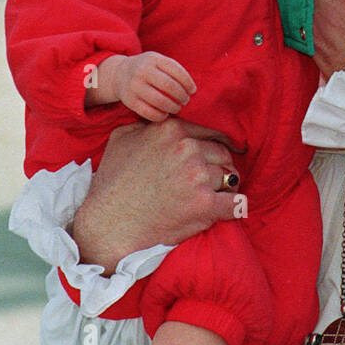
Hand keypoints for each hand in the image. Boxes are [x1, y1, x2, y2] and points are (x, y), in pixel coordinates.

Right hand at [71, 119, 242, 273]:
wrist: (108, 226)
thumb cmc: (112, 184)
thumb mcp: (122, 138)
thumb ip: (149, 123)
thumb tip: (166, 118)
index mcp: (171, 130)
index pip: (209, 134)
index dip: (211, 149)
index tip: (213, 160)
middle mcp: (187, 148)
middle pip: (223, 154)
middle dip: (219, 167)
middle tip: (210, 182)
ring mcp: (197, 175)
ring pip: (230, 176)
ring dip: (225, 187)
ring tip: (213, 197)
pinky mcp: (204, 204)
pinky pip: (235, 202)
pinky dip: (234, 207)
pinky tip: (229, 210)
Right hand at [99, 52, 195, 120]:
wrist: (119, 73)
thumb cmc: (147, 69)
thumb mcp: (158, 61)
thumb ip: (173, 70)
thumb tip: (192, 89)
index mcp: (153, 59)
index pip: (176, 71)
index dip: (188, 82)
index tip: (193, 91)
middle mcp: (142, 71)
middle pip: (169, 86)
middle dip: (182, 96)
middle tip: (185, 101)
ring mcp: (134, 86)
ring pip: (159, 101)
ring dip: (173, 107)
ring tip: (177, 108)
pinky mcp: (129, 100)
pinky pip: (148, 112)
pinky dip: (160, 115)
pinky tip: (165, 114)